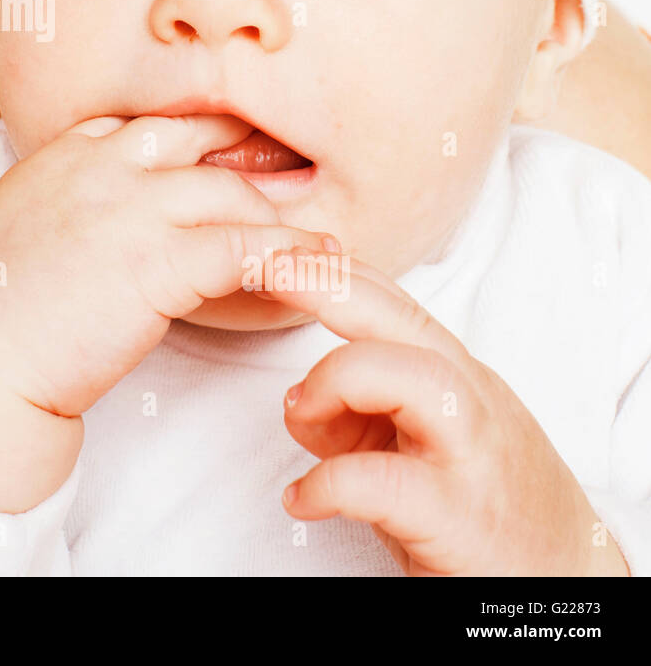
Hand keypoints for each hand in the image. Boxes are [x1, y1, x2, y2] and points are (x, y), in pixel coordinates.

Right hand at [0, 115, 329, 511]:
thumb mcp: (19, 223)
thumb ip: (64, 201)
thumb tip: (99, 220)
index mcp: (66, 152)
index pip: (146, 126)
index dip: (193, 140)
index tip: (223, 155)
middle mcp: (103, 165)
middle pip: (198, 138)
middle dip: (246, 153)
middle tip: (288, 172)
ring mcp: (133, 206)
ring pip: (230, 189)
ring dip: (275, 212)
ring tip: (312, 233)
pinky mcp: (160, 259)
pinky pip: (246, 248)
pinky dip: (290, 257)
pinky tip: (318, 266)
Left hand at [256, 246, 629, 575]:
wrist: (565, 575)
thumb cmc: (483, 497)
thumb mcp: (420, 437)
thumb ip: (358, 411)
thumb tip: (293, 402)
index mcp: (449, 368)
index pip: (385, 297)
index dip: (324, 266)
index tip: (266, 252)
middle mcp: (465, 395)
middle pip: (396, 317)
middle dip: (323, 284)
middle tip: (262, 275)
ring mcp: (468, 451)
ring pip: (408, 377)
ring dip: (337, 381)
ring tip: (298, 410)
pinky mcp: (458, 515)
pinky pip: (383, 482)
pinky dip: (327, 485)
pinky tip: (302, 498)